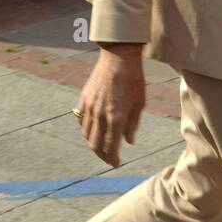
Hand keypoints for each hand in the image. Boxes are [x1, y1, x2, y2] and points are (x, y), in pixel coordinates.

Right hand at [76, 44, 144, 166]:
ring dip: (93, 143)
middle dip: (102, 156)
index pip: (111, 147)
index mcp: (117, 118)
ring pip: (86, 135)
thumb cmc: (134, 80)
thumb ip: (132, 125)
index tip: (117, 163)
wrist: (119, 58)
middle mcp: (101, 115)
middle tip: (109, 158)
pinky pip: (81, 120)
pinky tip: (93, 129)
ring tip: (101, 144)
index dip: (113, 159)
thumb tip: (129, 141)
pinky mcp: (84, 99)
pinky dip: (86, 129)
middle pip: (95, 145)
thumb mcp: (139, 104)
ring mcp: (90, 107)